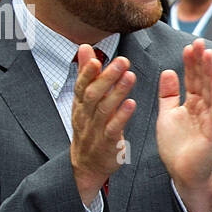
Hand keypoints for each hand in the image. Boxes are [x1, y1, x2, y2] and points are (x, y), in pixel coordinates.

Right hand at [70, 45, 135, 202]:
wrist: (87, 164)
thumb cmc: (88, 126)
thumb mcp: (83, 100)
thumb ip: (86, 74)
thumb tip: (84, 47)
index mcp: (80, 104)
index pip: (81, 85)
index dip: (87, 72)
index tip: (95, 57)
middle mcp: (85, 116)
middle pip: (93, 94)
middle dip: (107, 77)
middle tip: (123, 61)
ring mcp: (95, 130)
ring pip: (104, 109)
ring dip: (118, 92)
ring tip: (130, 77)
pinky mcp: (108, 143)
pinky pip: (114, 129)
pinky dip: (122, 116)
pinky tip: (131, 104)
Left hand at [157, 39, 211, 211]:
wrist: (182, 174)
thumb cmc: (176, 148)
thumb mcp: (167, 115)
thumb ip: (168, 95)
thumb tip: (169, 71)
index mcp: (192, 104)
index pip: (192, 79)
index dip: (190, 63)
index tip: (189, 46)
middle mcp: (203, 109)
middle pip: (202, 81)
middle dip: (200, 62)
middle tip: (199, 41)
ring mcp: (210, 119)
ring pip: (211, 91)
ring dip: (209, 72)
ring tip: (207, 54)